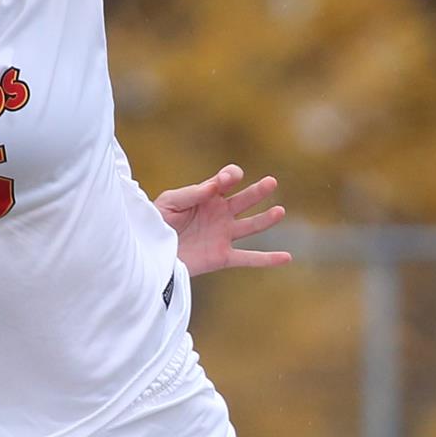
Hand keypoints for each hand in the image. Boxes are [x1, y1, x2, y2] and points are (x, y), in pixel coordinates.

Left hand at [155, 164, 289, 278]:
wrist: (148, 253)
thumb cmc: (156, 223)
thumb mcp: (169, 203)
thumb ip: (192, 193)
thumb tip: (216, 185)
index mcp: (208, 196)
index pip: (227, 180)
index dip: (229, 177)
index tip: (223, 182)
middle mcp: (220, 214)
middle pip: (245, 199)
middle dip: (258, 191)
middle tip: (271, 182)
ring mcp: (223, 235)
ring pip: (251, 226)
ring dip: (266, 219)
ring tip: (280, 211)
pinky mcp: (221, 256)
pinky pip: (248, 258)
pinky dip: (268, 259)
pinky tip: (287, 258)